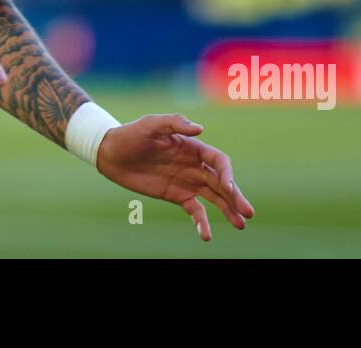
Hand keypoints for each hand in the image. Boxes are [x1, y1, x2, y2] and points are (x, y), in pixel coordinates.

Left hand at [95, 114, 253, 241]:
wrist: (111, 153)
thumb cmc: (131, 134)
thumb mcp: (150, 124)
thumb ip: (175, 124)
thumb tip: (200, 129)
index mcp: (192, 147)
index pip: (218, 161)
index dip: (226, 173)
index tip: (227, 188)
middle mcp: (193, 165)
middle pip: (221, 182)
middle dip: (236, 196)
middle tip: (249, 213)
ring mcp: (186, 181)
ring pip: (213, 198)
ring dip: (228, 210)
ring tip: (241, 224)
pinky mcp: (176, 196)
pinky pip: (194, 210)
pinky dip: (201, 222)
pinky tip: (206, 235)